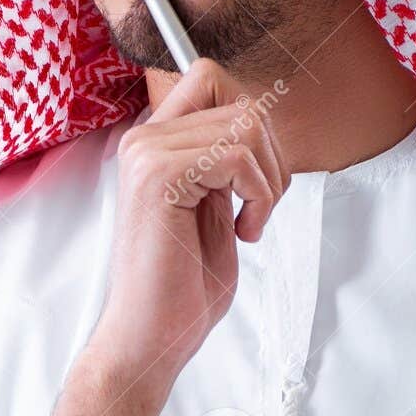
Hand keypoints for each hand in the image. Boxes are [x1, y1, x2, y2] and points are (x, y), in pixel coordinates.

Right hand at [86, 58, 289, 407]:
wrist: (151, 338)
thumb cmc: (184, 285)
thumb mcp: (214, 203)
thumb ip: (226, 157)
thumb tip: (260, 116)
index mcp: (154, 142)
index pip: (211, 76)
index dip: (251, 120)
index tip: (252, 178)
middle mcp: (144, 139)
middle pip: (241, 101)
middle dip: (272, 157)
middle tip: (258, 207)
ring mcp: (146, 154)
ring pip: (247, 125)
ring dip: (269, 180)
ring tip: (248, 221)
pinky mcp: (158, 177)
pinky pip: (238, 157)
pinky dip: (259, 197)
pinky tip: (242, 233)